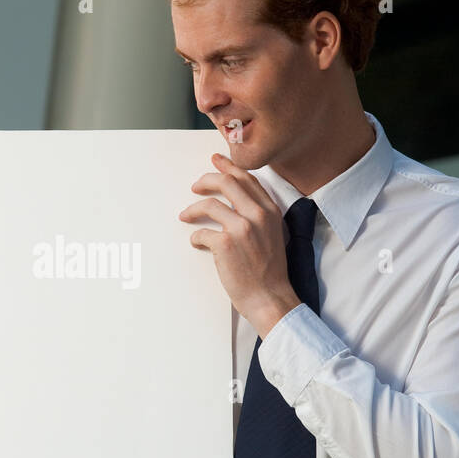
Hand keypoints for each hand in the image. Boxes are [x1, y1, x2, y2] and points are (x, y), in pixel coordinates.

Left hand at [179, 153, 300, 336]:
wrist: (270, 297)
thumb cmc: (269, 271)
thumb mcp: (273, 235)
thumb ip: (259, 216)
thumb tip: (238, 202)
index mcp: (270, 211)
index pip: (247, 178)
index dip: (229, 167)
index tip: (216, 160)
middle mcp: (258, 215)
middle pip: (227, 182)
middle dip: (206, 180)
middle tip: (195, 186)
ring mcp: (241, 228)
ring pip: (209, 204)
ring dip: (192, 210)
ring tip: (185, 216)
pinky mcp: (225, 244)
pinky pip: (201, 233)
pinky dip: (196, 238)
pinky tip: (197, 244)